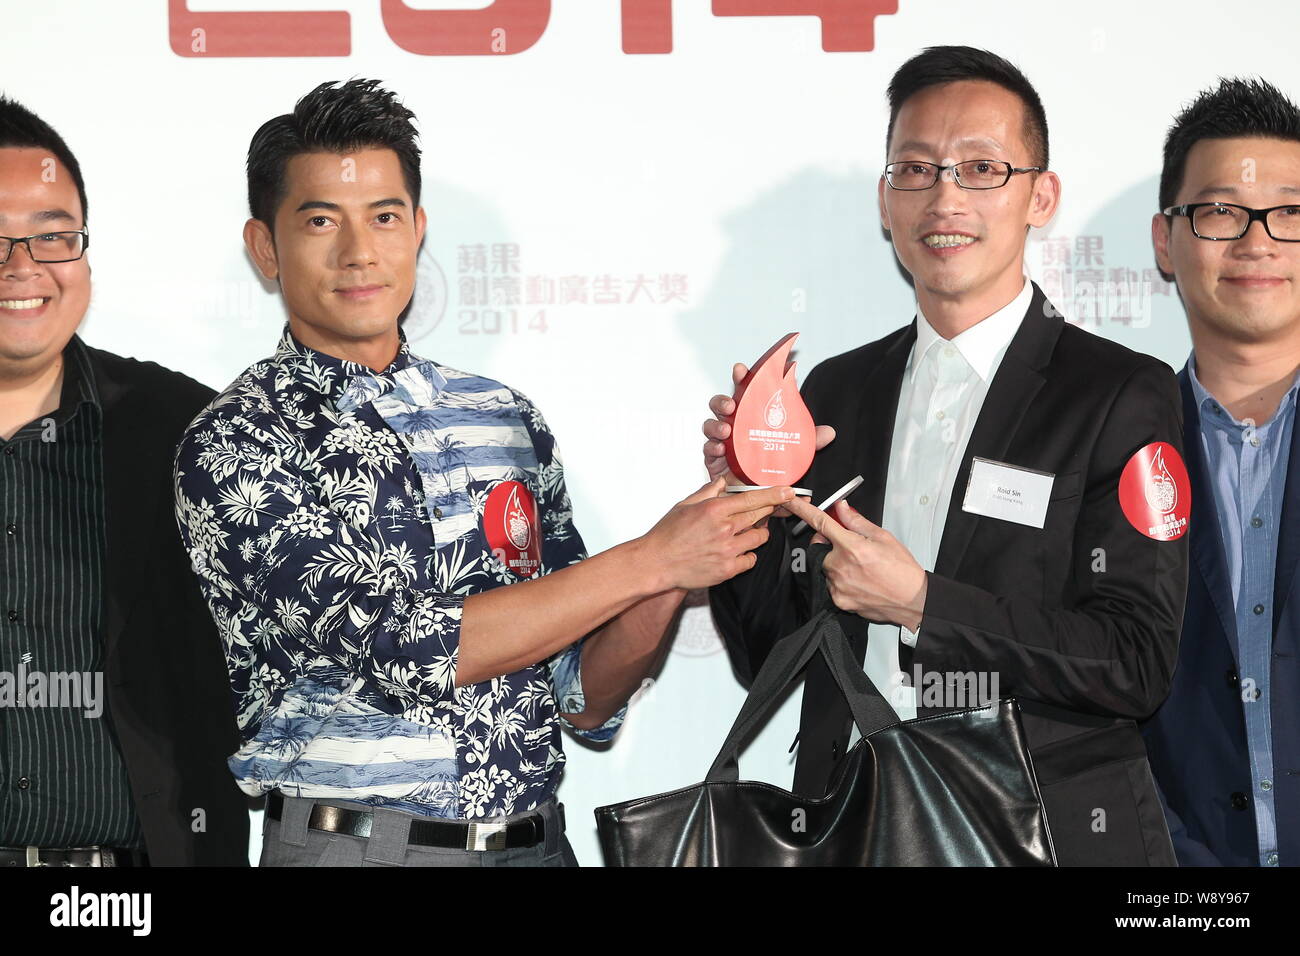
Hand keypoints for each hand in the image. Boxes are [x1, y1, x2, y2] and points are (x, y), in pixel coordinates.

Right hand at [639, 477, 793, 590]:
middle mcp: (724, 529)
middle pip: (760, 516)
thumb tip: (722, 482)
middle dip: (769, 511)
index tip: (788, 491)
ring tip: (744, 533)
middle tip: (770, 509)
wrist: (656, 563)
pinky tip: (736, 551)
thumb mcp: (685, 505)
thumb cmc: (667, 535)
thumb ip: (707, 492)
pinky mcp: (727, 569)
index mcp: (714, 509)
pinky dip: (748, 555)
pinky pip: (751, 559)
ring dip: (757, 533)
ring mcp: (727, 550)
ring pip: (759, 538)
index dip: (774, 494)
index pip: (753, 498)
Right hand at [701, 362, 836, 518]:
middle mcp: (735, 426)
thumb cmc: (770, 467)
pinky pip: (708, 450)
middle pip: (721, 405)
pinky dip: (712, 448)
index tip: (741, 370)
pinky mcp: (714, 460)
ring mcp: (723, 442)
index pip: (745, 392)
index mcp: (751, 416)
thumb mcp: (794, 451)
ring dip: (715, 426)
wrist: (758, 493)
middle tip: (731, 406)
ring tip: (725, 432)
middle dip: (722, 401)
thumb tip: (829, 432)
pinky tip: (719, 449)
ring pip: (711, 426)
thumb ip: (809, 441)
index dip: (741, 378)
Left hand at [783, 497, 927, 629]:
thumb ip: (857, 522)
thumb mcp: (883, 537)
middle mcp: (840, 566)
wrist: (913, 600)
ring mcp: (837, 586)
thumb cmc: (902, 570)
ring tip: (862, 569)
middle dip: (832, 545)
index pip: (820, 523)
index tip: (791, 502)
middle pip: (821, 548)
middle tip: (853, 549)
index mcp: (852, 547)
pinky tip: (860, 582)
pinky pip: (831, 584)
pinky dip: (841, 581)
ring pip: (826, 567)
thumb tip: (842, 508)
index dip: (802, 510)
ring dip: (837, 564)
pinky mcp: (838, 600)